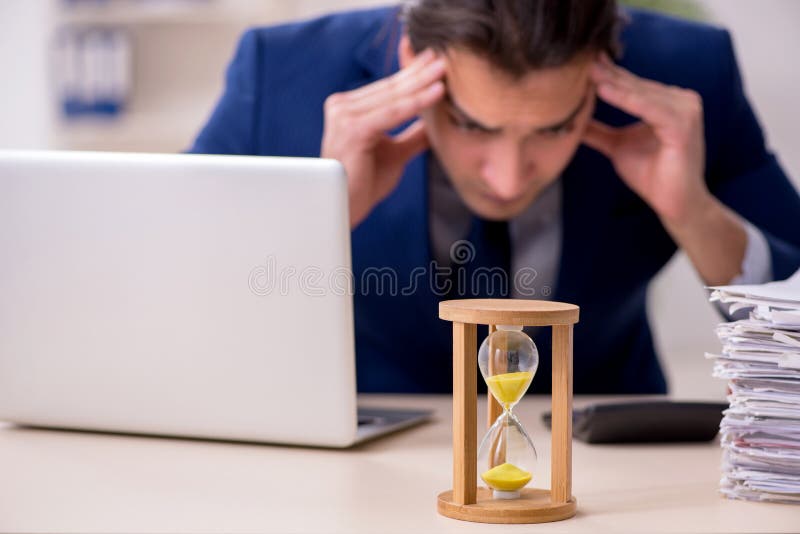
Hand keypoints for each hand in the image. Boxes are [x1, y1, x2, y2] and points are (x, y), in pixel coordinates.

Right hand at [321, 49, 445, 227]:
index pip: (387, 88)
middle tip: (445, 56)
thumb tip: (436, 123)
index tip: (437, 62)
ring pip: (394, 96)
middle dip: (420, 71)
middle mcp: (342, 107)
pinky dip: (417, 102)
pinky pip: (393, 112)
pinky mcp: (353, 129)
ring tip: (445, 70)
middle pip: (390, 87)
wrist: (342, 209)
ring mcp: (344, 115)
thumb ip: (412, 136)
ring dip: (422, 82)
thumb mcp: (395, 154)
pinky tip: (437, 92)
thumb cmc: (363, 185)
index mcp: (349, 109)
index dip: (414, 74)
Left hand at [583, 55, 747, 285]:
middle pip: (635, 84)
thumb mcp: (617, 146)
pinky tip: (604, 90)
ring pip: (641, 92)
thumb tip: (573, 119)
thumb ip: (598, 131)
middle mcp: (680, 100)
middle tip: (581, 57)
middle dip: (606, 72)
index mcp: (666, 101)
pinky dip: (627, 100)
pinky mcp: (683, 126)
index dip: (605, 73)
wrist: (675, 203)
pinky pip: (650, 108)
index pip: (631, 84)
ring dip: (613, 82)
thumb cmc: (652, 174)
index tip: (581, 61)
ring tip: (588, 72)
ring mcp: (685, 111)